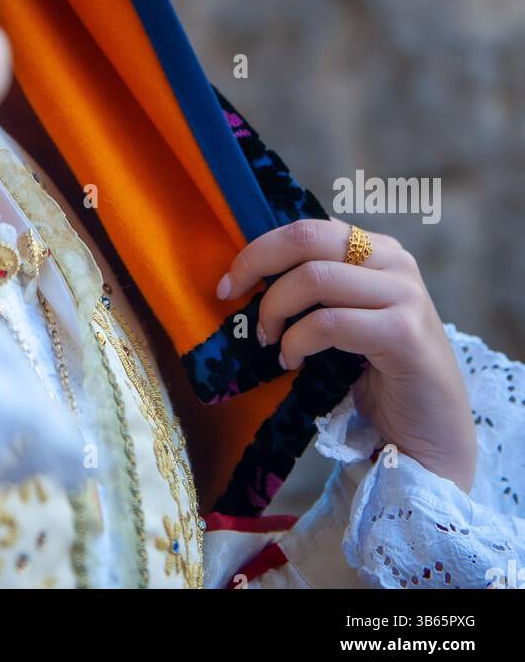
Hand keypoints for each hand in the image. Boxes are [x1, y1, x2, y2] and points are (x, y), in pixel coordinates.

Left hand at [216, 217, 476, 492]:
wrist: (432, 434)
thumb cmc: (378, 377)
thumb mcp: (345, 319)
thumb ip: (316, 290)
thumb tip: (251, 275)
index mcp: (377, 251)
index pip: (307, 228)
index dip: (260, 248)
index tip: (229, 282)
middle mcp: (394, 261)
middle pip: (308, 237)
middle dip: (257, 262)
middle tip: (231, 297)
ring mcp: (404, 294)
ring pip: (315, 278)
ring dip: (276, 310)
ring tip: (270, 342)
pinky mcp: (403, 332)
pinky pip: (330, 322)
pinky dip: (298, 341)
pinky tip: (292, 361)